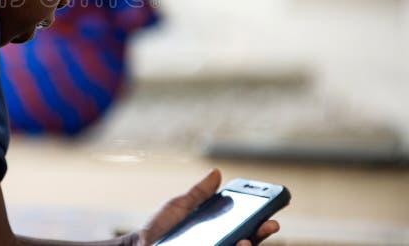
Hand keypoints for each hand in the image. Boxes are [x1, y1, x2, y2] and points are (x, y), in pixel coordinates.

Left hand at [132, 169, 279, 245]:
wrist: (140, 244)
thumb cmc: (160, 227)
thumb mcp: (180, 206)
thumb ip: (199, 193)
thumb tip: (217, 172)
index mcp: (218, 233)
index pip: (246, 231)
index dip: (260, 225)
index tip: (270, 217)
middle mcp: (220, 245)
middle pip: (247, 244)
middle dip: (260, 236)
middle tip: (267, 226)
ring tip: (245, 241)